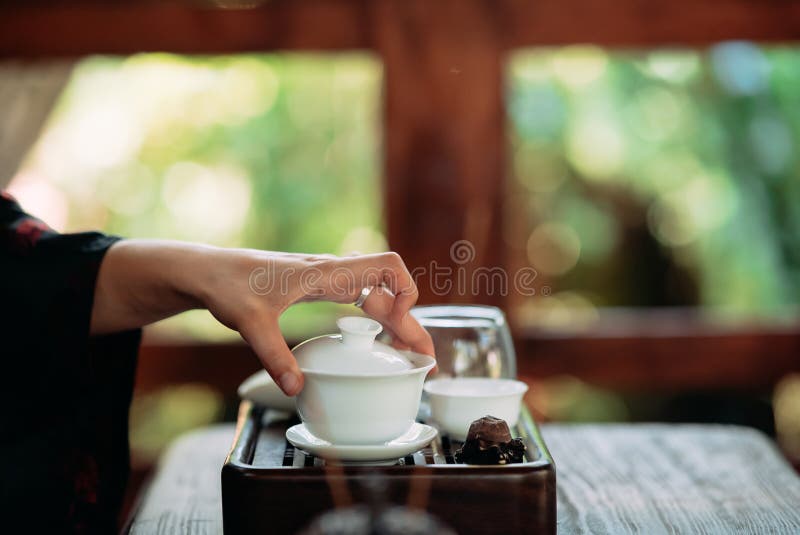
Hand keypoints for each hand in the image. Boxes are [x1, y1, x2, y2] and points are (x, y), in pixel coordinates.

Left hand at [201, 250, 433, 394]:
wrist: (208, 271)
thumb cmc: (228, 285)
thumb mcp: (250, 322)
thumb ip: (274, 355)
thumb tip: (297, 390)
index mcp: (326, 272)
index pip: (386, 264)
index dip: (405, 290)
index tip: (398, 323)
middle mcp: (332, 273)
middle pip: (389, 287)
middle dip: (410, 320)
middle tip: (423, 358)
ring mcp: (325, 279)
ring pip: (376, 294)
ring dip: (395, 320)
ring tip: (406, 354)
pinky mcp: (316, 288)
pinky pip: (358, 298)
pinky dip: (374, 317)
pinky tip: (372, 340)